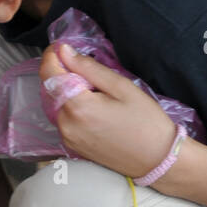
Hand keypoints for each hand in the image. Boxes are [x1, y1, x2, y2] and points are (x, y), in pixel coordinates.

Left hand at [38, 42, 176, 177]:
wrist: (157, 160)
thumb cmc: (146, 121)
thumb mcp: (121, 87)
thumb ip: (89, 68)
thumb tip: (63, 51)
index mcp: (77, 107)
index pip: (49, 73)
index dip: (51, 56)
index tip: (61, 46)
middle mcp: (65, 124)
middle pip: (51, 88)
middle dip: (62, 73)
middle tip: (85, 67)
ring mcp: (67, 137)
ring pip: (56, 103)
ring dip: (67, 90)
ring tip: (94, 88)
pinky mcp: (72, 146)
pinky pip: (63, 118)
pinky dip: (71, 106)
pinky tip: (93, 106)